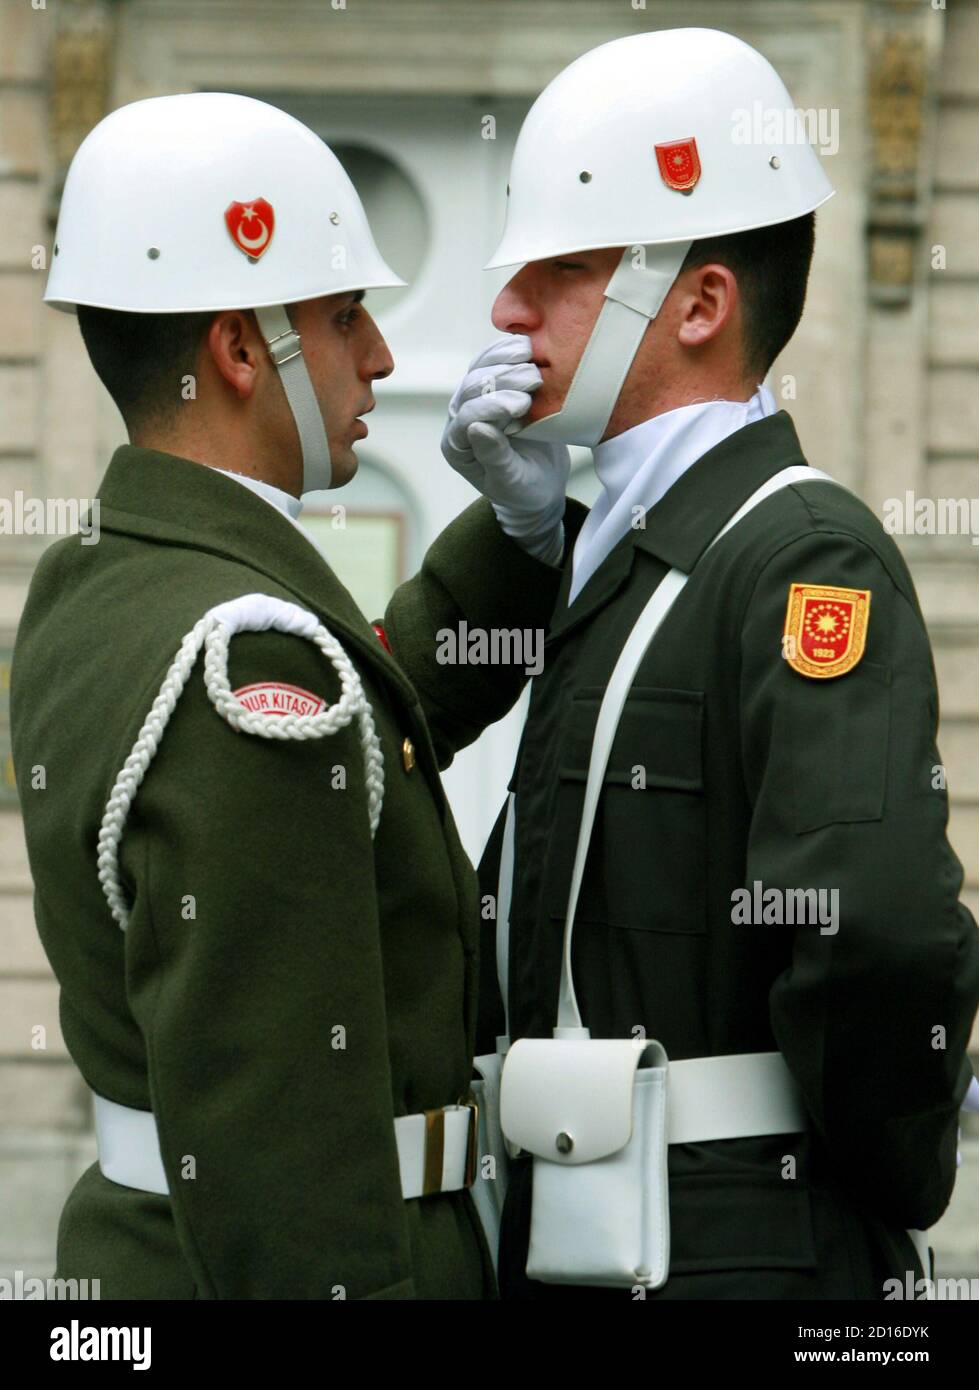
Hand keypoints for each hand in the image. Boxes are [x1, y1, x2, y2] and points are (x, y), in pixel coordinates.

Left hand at [442, 335, 569, 563]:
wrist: (541, 481)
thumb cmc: (523, 490)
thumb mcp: (510, 481)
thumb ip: (494, 457)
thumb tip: (478, 429)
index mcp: (457, 446)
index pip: (466, 418)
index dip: (491, 408)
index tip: (522, 405)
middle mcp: (460, 418)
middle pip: (472, 388)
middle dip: (502, 380)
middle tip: (533, 380)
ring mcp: (476, 398)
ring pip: (480, 368)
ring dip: (504, 359)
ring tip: (531, 357)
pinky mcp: (493, 386)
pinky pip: (493, 360)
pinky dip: (508, 350)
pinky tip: (527, 344)